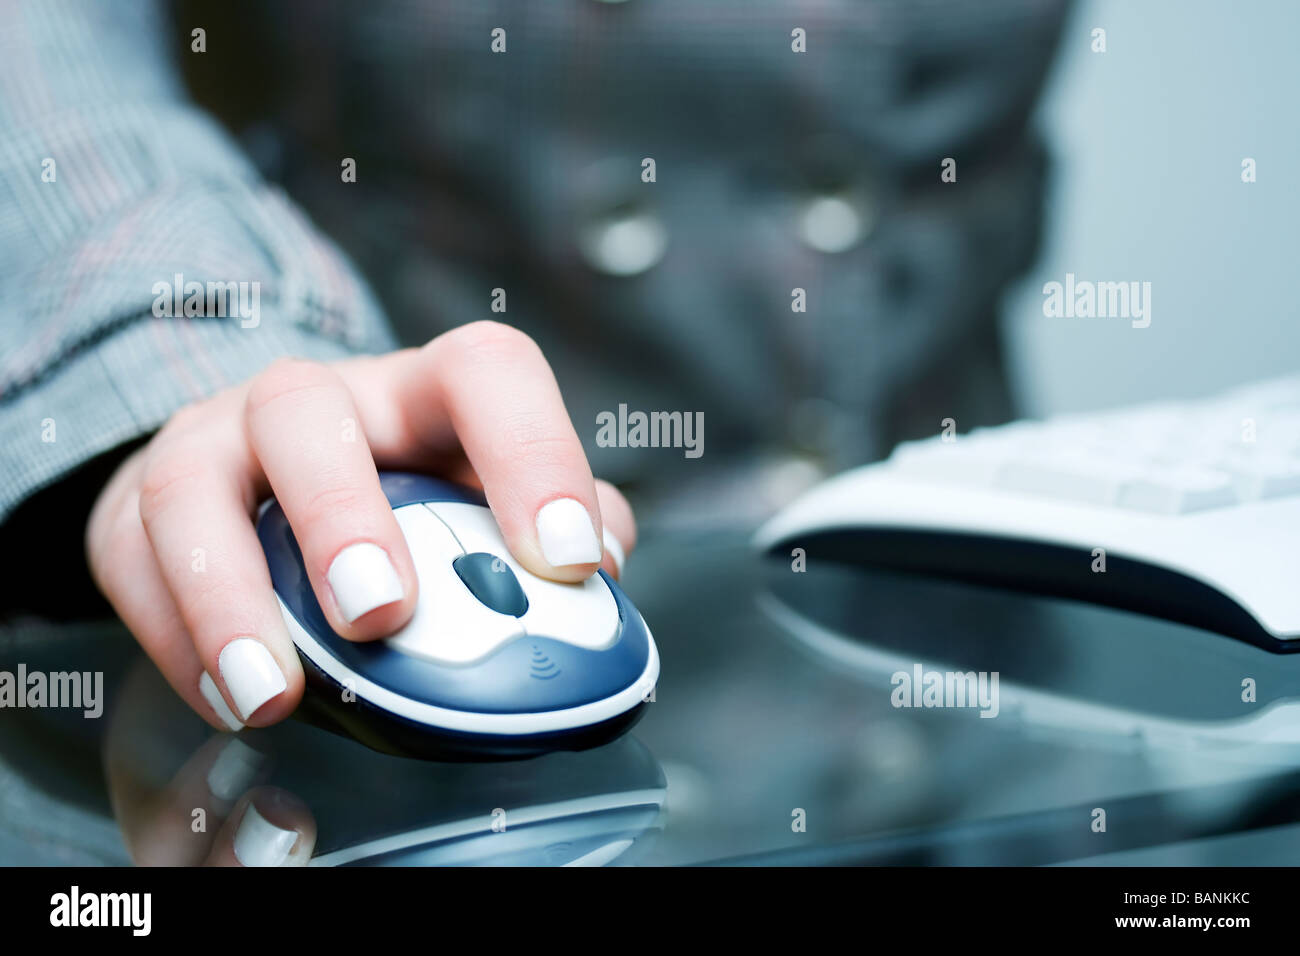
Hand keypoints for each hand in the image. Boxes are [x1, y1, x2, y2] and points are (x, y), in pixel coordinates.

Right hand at [86, 322, 635, 730]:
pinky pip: (135, 555)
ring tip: (274, 691)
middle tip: (382, 614)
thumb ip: (567, 525)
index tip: (569, 559)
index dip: (534, 454)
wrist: (278, 479)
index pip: (487, 372)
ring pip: (193, 480)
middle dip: (341, 516)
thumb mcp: (491, 495)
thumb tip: (604, 573)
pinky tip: (230, 695)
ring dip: (228, 591)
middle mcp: (320, 399)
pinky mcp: (144, 500)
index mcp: (426, 391)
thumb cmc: (412, 496)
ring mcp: (219, 440)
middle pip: (306, 414)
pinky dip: (175, 634)